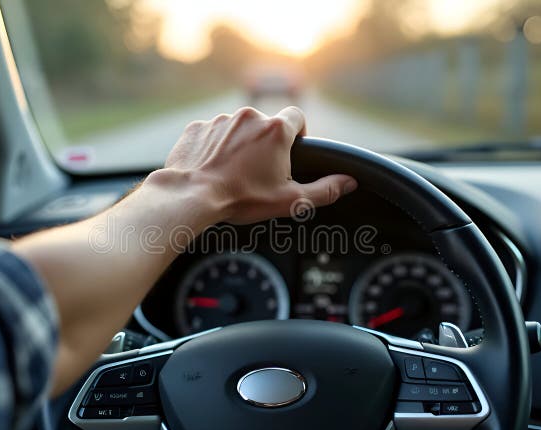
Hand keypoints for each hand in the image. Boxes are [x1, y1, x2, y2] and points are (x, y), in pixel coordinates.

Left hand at [146, 106, 357, 224]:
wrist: (191, 196)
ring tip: (232, 173)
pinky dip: (213, 148)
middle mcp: (249, 116)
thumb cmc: (241, 199)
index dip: (298, 134)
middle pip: (265, 125)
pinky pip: (211, 134)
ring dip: (238, 145)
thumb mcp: (289, 200)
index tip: (290, 152)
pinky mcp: (197, 128)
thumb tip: (349, 182)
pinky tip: (212, 169)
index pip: (298, 118)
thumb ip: (325, 190)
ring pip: (237, 129)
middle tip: (258, 172)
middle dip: (265, 145)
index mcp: (276, 129)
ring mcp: (220, 120)